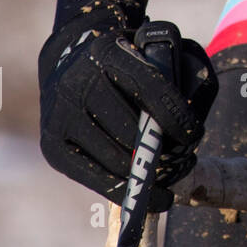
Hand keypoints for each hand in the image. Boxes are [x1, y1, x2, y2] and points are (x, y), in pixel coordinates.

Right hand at [39, 11, 217, 208]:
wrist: (73, 63)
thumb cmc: (129, 62)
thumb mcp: (159, 50)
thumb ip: (186, 72)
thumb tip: (190, 122)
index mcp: (107, 54)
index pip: (148, 87)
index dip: (174, 116)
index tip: (194, 134)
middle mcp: (76, 85)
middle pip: (130, 131)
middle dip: (161, 149)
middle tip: (183, 157)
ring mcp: (60, 117)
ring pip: (115, 159)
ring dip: (147, 171)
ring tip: (169, 171)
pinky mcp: (53, 147)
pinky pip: (95, 179)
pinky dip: (128, 191)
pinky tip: (154, 197)